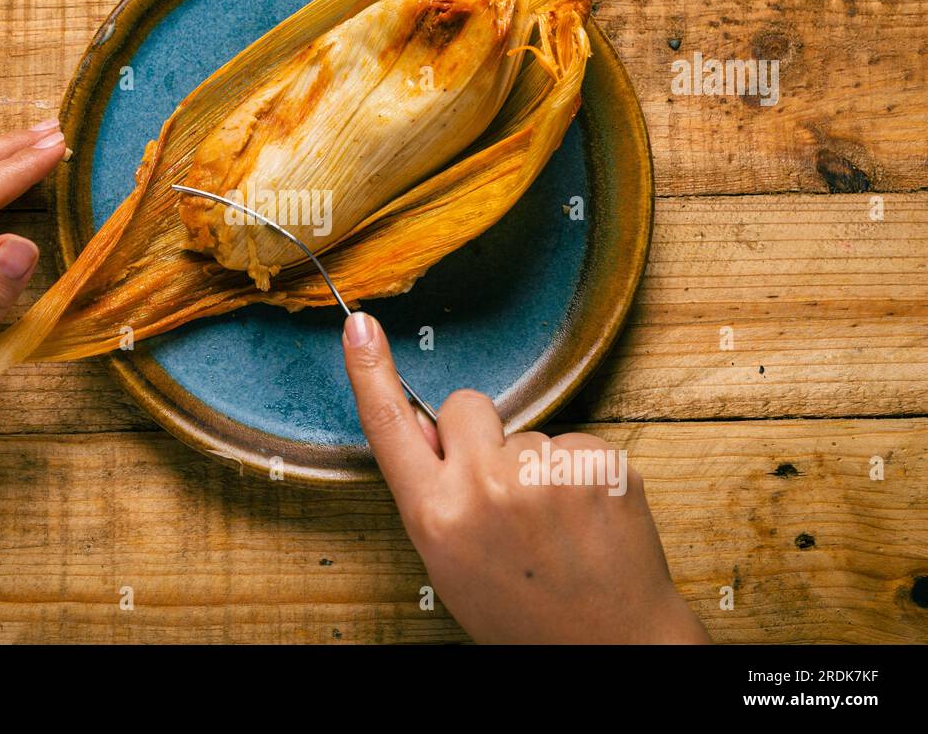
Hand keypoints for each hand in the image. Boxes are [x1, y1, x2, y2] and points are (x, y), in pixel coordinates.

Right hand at [341, 311, 709, 643]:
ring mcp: (543, 473)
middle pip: (468, 406)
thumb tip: (431, 431)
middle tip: (505, 488)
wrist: (610, 646)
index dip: (370, 370)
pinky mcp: (597, 464)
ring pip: (528, 432)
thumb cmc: (524, 613)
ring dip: (538, 465)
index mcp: (436, 516)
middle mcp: (483, 487)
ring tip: (557, 527)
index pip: (390, 426)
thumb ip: (435, 494)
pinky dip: (583, 475)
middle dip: (481, 431)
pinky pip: (576, 444)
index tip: (359, 323)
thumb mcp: (451, 562)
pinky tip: (588, 520)